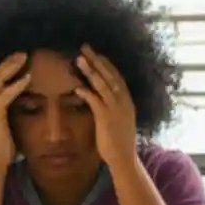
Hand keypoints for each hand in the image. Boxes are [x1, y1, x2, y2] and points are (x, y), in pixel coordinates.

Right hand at [0, 53, 29, 172]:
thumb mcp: (2, 131)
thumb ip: (6, 119)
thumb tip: (20, 116)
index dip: (5, 72)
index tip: (18, 63)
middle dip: (7, 64)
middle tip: (22, 54)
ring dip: (11, 67)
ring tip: (24, 57)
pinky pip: (5, 95)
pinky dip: (16, 85)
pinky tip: (28, 78)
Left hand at [74, 45, 137, 168]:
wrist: (124, 156)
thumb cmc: (119, 139)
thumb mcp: (119, 118)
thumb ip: (111, 106)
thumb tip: (100, 96)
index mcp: (127, 101)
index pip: (117, 77)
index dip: (106, 64)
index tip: (96, 53)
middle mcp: (123, 102)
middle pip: (110, 76)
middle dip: (97, 61)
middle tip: (85, 48)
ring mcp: (116, 109)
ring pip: (103, 85)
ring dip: (90, 71)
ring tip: (79, 59)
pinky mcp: (106, 118)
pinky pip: (96, 102)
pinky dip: (87, 93)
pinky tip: (77, 87)